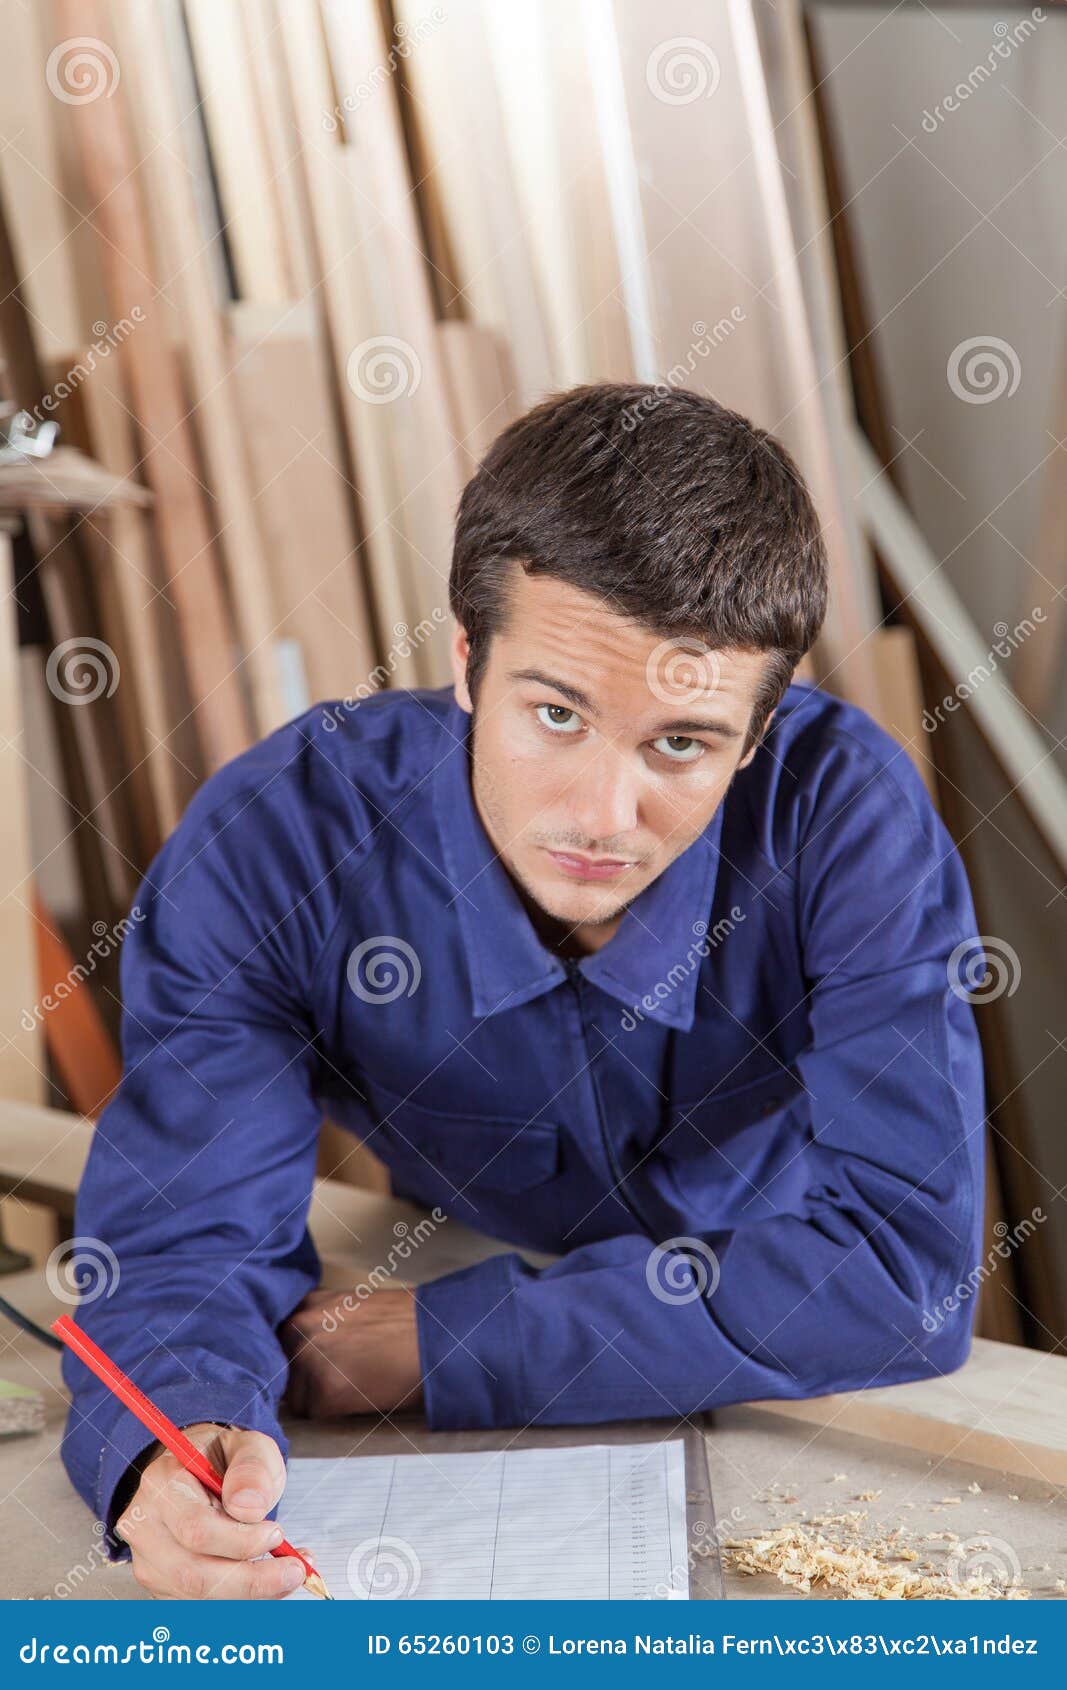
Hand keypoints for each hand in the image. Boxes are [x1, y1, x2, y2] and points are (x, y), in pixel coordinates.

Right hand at [116, 1424, 307, 1599]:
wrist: (199, 1472)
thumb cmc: (224, 1459)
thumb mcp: (248, 1445)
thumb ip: (252, 1468)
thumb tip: (249, 1507)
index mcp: (161, 1483)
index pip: (195, 1528)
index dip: (240, 1541)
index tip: (277, 1533)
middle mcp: (145, 1527)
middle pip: (193, 1574)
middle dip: (251, 1580)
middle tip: (294, 1569)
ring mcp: (148, 1562)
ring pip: (197, 1598)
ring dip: (251, 1594)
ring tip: (289, 1572)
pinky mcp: (161, 1586)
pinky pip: (201, 1607)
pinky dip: (242, 1600)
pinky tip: (269, 1579)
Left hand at [280, 1287, 422, 1418]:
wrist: (435, 1336)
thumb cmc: (403, 1323)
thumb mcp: (351, 1307)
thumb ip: (319, 1324)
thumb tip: (296, 1355)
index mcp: (307, 1303)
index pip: (278, 1342)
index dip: (294, 1359)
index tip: (309, 1367)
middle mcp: (300, 1326)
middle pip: (283, 1371)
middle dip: (304, 1380)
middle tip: (342, 1377)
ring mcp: (309, 1358)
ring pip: (298, 1397)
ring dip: (322, 1399)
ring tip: (359, 1382)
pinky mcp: (324, 1389)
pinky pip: (317, 1413)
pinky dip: (338, 1411)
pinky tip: (363, 1392)